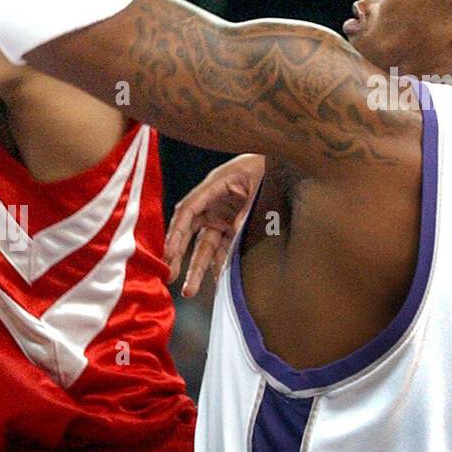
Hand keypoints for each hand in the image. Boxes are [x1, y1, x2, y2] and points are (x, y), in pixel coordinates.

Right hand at [165, 154, 264, 298]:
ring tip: (189, 291)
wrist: (282, 160)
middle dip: (178, 255)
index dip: (177, 231)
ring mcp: (221, 218)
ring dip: (196, 269)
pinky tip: (215, 285)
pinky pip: (223, 250)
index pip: (188, 209)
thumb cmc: (267, 165)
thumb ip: (248, 207)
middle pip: (189, 233)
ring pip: (204, 247)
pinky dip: (219, 267)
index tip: (170, 251)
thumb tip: (236, 231)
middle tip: (169, 275)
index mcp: (214, 186)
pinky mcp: (232, 228)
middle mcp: (212, 204)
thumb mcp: (259, 182)